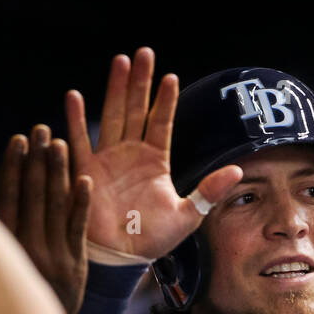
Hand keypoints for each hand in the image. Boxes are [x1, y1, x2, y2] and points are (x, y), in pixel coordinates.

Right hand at [0, 126, 91, 313]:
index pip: (7, 199)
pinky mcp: (76, 266)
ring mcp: (54, 258)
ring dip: (59, 173)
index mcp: (2, 249)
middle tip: (42, 129)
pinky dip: (81, 205)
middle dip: (38, 161)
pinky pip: (79, 230)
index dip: (13, 167)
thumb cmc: (2, 297)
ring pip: (56, 208)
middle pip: (34, 197)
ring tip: (60, 144)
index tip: (18, 139)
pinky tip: (84, 179)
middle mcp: (27, 251)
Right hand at [62, 48, 241, 259]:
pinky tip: (75, 96)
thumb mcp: (187, 216)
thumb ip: (209, 192)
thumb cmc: (151, 240)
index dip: (165, 100)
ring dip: (114, 89)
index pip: (161, 122)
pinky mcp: (85, 171)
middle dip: (138, 81)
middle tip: (142, 53)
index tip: (171, 76)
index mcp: (154, 161)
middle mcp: (130, 154)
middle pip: (135, 109)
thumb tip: (239, 172)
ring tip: (119, 61)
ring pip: (111, 116)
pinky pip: (80, 141)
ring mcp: (107, 160)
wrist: (121, 260)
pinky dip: (76, 120)